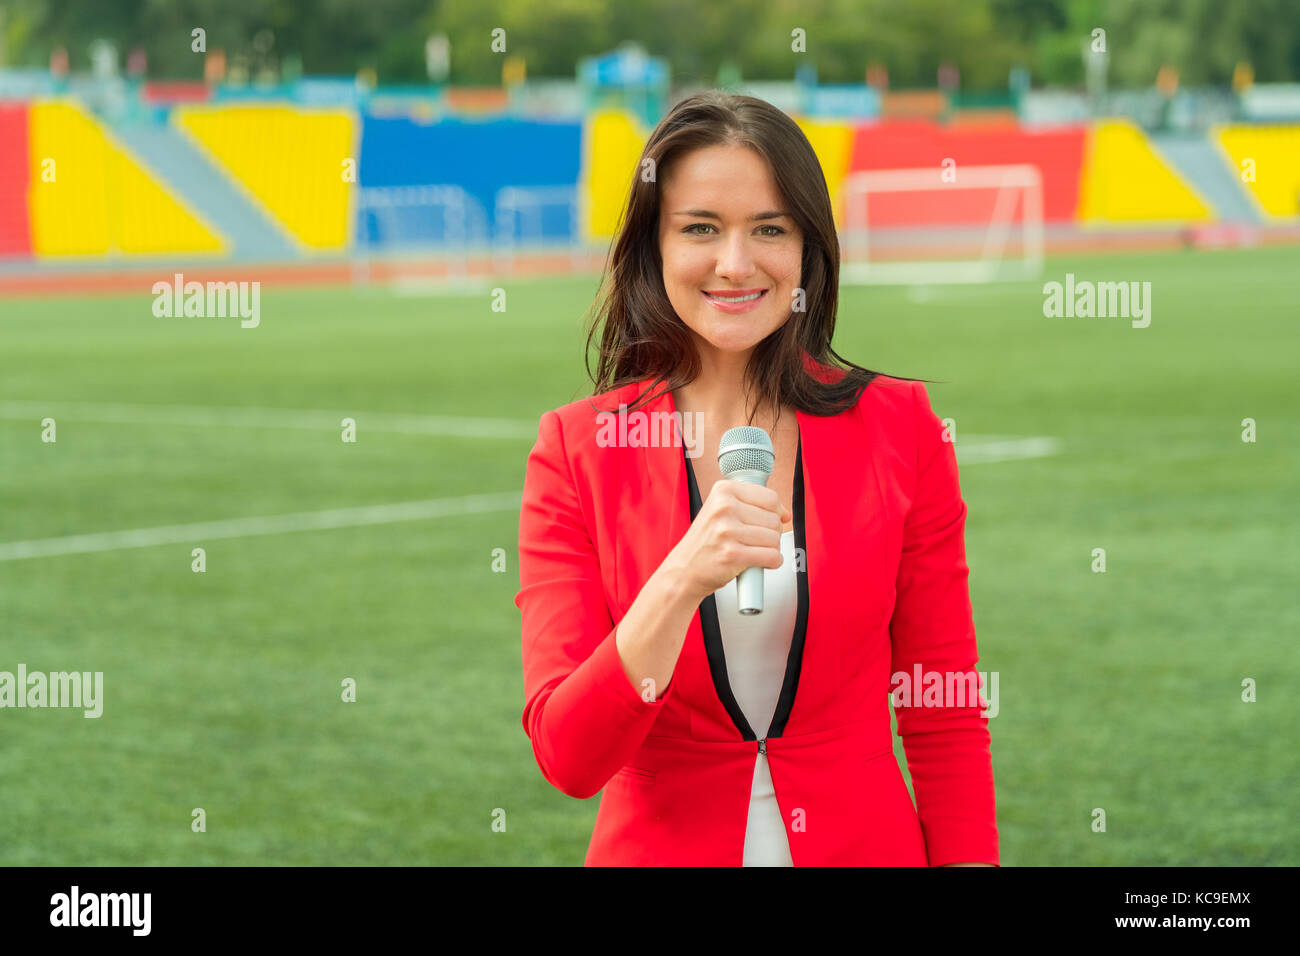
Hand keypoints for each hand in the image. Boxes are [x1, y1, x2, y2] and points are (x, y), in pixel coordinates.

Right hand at [659, 479, 791, 604]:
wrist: (684, 569)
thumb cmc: (705, 542)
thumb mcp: (721, 511)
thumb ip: (751, 505)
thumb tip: (785, 513)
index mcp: (723, 491)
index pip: (770, 497)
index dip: (776, 512)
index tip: (770, 520)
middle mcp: (724, 508)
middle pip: (774, 519)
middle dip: (771, 533)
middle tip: (754, 541)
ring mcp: (727, 531)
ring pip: (774, 539)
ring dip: (770, 549)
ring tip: (753, 551)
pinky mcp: (732, 555)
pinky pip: (772, 556)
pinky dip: (772, 562)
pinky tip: (760, 563)